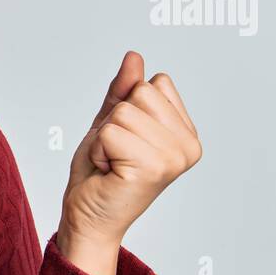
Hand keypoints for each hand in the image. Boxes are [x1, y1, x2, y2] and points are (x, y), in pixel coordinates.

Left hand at [57, 51, 201, 259]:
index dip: (128, 106)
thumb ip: (124, 91)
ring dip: (105, 137)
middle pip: (141, 93)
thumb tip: (134, 57)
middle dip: (115, 121)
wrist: (87, 217)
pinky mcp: (152, 168)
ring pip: (124, 112)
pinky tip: (107, 172)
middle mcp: (188, 146)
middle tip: (115, 155)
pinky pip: (110, 132)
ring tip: (111, 164)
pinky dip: (99, 150)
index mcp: (186, 133)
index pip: (156, 83)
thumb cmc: (99, 174)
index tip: (126, 141)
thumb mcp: (110, 123)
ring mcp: (173, 158)